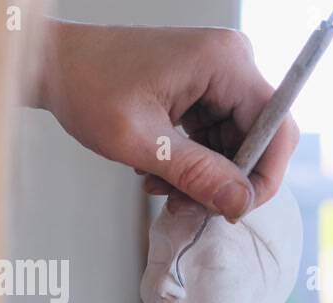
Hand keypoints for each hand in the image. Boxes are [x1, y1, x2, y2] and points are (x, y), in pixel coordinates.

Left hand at [33, 20, 298, 222]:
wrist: (55, 65)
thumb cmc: (88, 88)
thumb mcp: (140, 141)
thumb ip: (195, 174)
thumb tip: (240, 204)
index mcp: (225, 62)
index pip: (276, 127)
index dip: (265, 176)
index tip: (234, 210)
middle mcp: (230, 62)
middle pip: (257, 138)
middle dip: (225, 180)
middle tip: (183, 206)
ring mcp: (216, 75)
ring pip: (233, 143)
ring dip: (202, 175)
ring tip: (158, 186)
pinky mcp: (200, 89)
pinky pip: (213, 135)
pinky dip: (190, 161)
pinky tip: (157, 171)